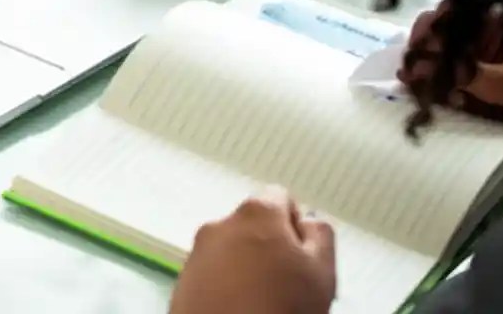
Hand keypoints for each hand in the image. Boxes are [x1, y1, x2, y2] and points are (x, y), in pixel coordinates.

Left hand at [170, 186, 335, 313]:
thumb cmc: (281, 307)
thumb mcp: (321, 272)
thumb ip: (321, 236)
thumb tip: (309, 221)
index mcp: (255, 214)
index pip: (280, 199)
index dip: (296, 227)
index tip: (302, 258)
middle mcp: (219, 224)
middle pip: (253, 227)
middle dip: (270, 249)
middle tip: (286, 285)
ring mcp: (195, 252)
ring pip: (231, 252)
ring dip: (247, 268)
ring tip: (261, 302)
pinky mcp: (181, 282)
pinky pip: (211, 274)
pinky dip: (225, 285)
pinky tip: (238, 309)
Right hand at [402, 6, 502, 127]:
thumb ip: (466, 74)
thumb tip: (418, 67)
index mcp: (501, 23)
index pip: (455, 13)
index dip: (431, 28)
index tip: (417, 50)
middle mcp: (489, 34)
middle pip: (444, 32)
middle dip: (423, 50)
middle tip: (409, 71)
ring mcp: (484, 56)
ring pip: (443, 54)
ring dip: (425, 69)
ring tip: (409, 83)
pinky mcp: (481, 78)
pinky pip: (451, 75)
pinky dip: (435, 83)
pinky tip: (420, 90)